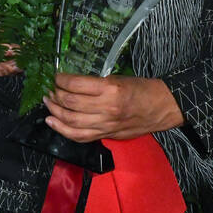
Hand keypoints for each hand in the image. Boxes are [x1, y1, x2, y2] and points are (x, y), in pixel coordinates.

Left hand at [42, 73, 183, 140]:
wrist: (163, 107)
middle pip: (71, 103)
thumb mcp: (120, 78)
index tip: (56, 76)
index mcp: (111, 88)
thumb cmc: (144, 89)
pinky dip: (63, 130)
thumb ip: (98, 84)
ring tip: (48, 104)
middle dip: (55, 95)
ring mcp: (106, 124)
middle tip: (50, 90)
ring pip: (71, 122)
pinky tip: (53, 122)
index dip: (61, 80)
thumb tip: (74, 84)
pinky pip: (80, 136)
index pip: (76, 85)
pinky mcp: (107, 134)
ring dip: (55, 112)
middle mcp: (106, 107)